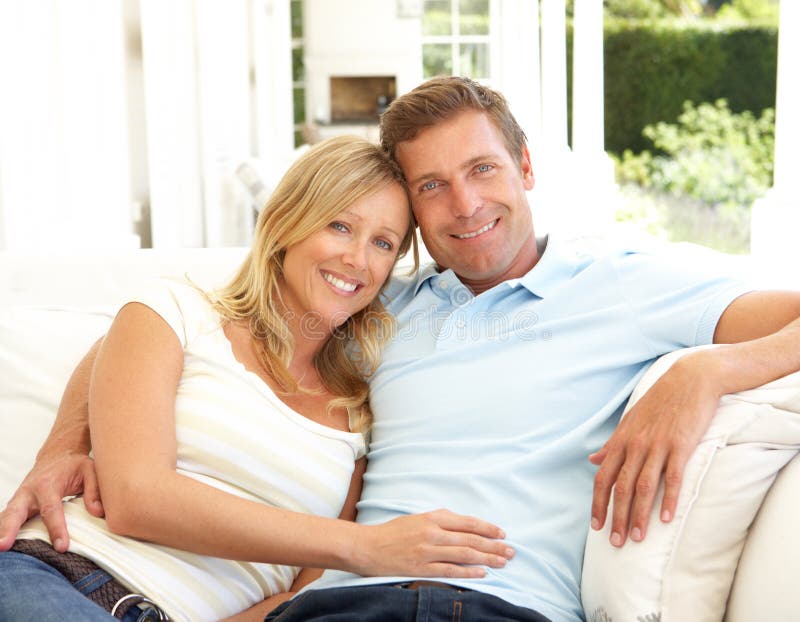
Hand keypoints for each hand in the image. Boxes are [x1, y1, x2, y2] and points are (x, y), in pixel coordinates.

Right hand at [0, 452, 102, 551]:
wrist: (57, 455)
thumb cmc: (74, 465)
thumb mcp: (90, 470)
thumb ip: (95, 490)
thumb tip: (98, 512)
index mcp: (48, 484)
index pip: (51, 509)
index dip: (56, 529)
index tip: (61, 547)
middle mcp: (29, 492)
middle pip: (16, 512)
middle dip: (9, 529)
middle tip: (3, 546)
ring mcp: (20, 499)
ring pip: (7, 517)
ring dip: (1, 532)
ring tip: (0, 548)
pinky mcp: (17, 506)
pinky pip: (8, 519)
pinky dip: (3, 531)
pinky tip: (3, 543)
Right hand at [352, 509, 513, 578]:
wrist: (367, 546)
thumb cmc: (392, 532)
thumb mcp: (417, 518)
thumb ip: (439, 520)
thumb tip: (462, 525)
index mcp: (432, 518)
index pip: (467, 522)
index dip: (487, 528)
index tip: (502, 533)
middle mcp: (432, 532)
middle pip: (470, 539)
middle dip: (494, 545)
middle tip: (510, 550)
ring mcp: (427, 551)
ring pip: (464, 554)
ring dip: (487, 559)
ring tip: (502, 562)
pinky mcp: (421, 568)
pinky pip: (450, 570)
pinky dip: (469, 571)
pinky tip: (482, 573)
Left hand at [589, 350, 723, 546]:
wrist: (690, 379)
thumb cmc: (659, 401)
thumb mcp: (629, 421)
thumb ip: (612, 443)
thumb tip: (591, 459)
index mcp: (621, 440)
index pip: (603, 478)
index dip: (598, 503)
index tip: (596, 526)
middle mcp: (635, 444)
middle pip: (621, 487)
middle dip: (617, 517)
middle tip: (616, 543)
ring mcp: (658, 445)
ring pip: (643, 486)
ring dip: (639, 515)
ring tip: (638, 538)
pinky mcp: (681, 445)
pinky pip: (672, 477)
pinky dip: (668, 499)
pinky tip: (666, 519)